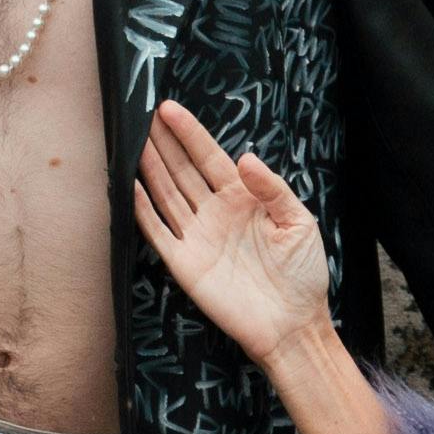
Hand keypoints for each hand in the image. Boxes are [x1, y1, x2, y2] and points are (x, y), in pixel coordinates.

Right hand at [134, 103, 334, 369]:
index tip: (168, 108)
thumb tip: (244, 157)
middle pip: (182, 170)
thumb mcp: (299, 222)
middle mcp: (215, 212)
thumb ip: (272, 188)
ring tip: (131, 140)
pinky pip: (157, 232)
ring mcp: (197, 236)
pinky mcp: (184, 263)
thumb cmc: (303, 273)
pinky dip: (141, 211)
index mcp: (243, 197)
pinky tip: (130, 187)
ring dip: (148, 168)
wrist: (293, 325)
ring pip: (166, 194)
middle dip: (162, 143)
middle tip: (140, 114)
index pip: (209, 157)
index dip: (189, 133)